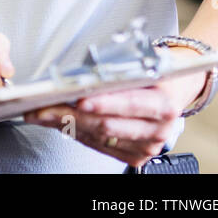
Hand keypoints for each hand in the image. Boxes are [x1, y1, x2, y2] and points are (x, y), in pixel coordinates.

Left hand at [22, 48, 207, 168]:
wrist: (176, 89)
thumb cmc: (154, 71)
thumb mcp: (143, 62)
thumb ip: (116, 69)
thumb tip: (80, 73)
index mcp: (163, 103)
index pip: (131, 104)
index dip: (104, 103)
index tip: (79, 99)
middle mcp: (158, 129)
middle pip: (107, 124)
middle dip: (70, 114)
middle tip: (42, 106)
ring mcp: (147, 145)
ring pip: (98, 136)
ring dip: (65, 124)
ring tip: (40, 113)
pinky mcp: (135, 156)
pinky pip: (99, 145)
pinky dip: (75, 132)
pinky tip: (57, 121)